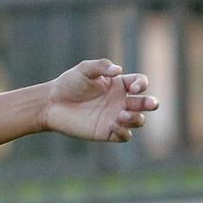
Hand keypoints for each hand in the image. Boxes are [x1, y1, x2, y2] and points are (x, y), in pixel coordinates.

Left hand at [42, 59, 158, 142]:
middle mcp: (120, 101)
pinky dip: (124, 131)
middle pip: (145, 103)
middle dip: (151, 103)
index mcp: (119, 85)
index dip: (142, 84)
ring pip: (138, 120)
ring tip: (121, 114)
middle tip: (150, 104)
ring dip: (136, 118)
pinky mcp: (107, 132)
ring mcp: (115, 117)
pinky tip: (114, 124)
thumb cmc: (68, 84)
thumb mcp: (84, 69)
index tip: (131, 87)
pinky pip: (124, 136)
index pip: (140, 83)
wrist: (51, 104)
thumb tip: (119, 70)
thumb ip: (101, 66)